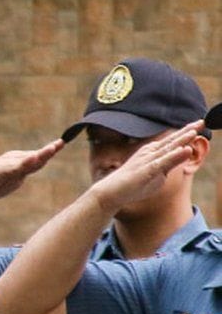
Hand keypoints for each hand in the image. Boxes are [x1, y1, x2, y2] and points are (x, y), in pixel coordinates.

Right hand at [0, 139, 63, 205]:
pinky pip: (15, 167)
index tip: (62, 143)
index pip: (39, 157)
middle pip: (36, 156)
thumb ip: (25, 170)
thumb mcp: (13, 178)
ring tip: (53, 148)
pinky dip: (25, 163)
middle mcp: (13, 159)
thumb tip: (38, 161)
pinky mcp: (0, 171)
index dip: (51, 150)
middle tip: (62, 143)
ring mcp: (7, 164)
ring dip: (41, 154)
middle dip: (49, 151)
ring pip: (28, 160)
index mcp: (18, 160)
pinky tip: (34, 158)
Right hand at [88, 122, 202, 213]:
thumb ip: (169, 164)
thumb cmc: (132, 184)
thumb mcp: (156, 174)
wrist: (111, 192)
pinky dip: (174, 156)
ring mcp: (148, 160)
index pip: (173, 141)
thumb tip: (183, 156)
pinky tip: (184, 150)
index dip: (186, 132)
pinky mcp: (147, 170)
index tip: (199, 124)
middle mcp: (151, 153)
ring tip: (195, 131)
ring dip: (182, 139)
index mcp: (153, 153)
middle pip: (172, 140)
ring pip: (169, 148)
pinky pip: (163, 162)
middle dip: (187, 131)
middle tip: (202, 121)